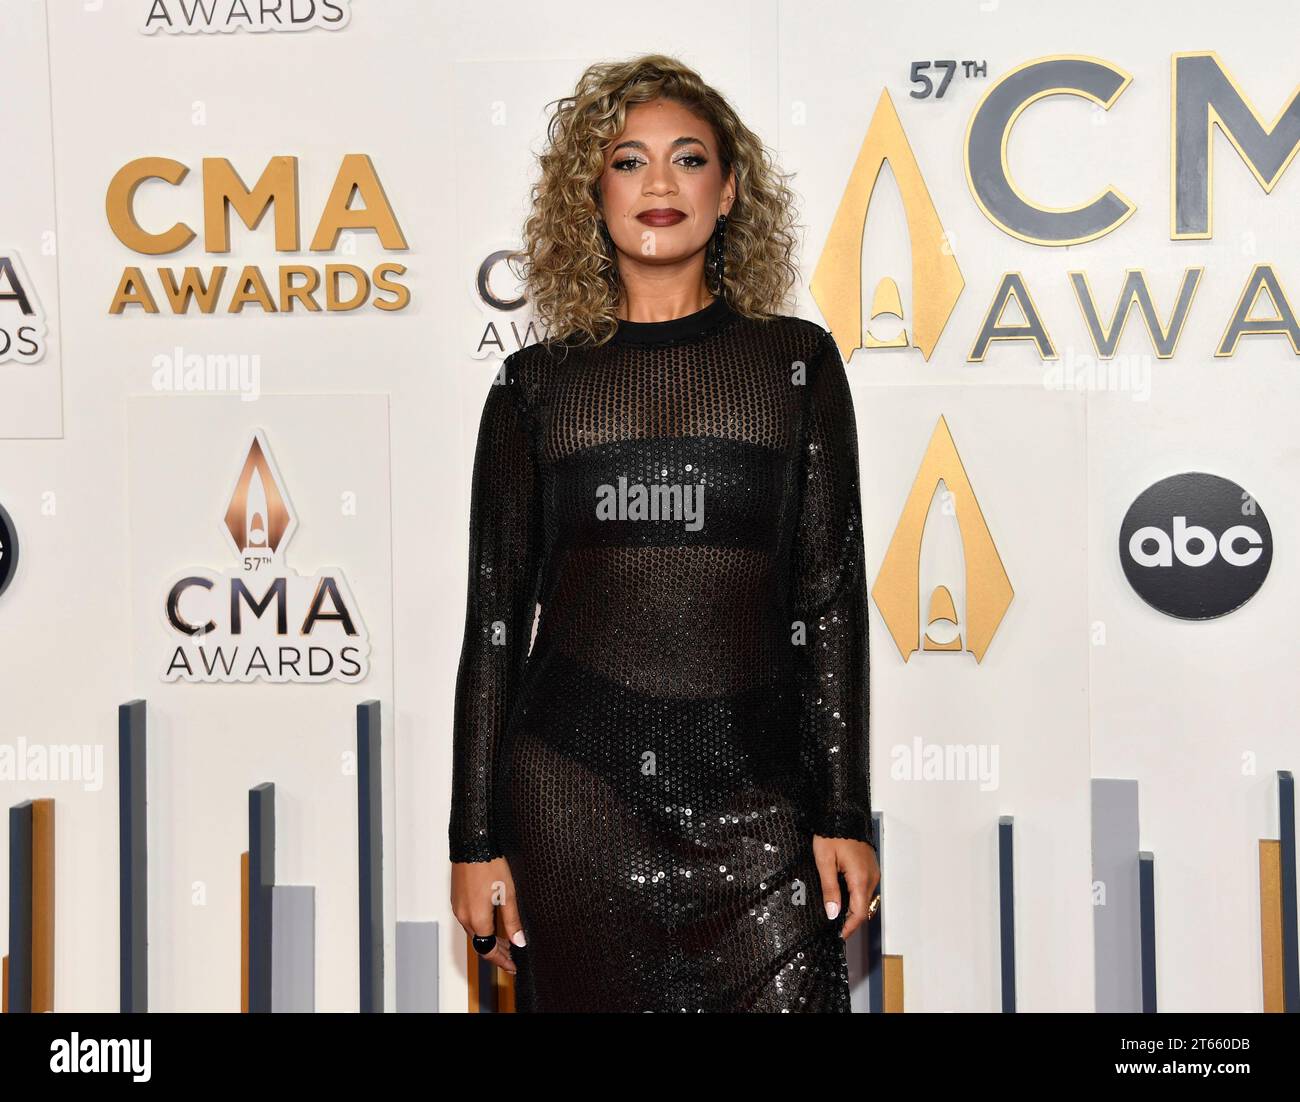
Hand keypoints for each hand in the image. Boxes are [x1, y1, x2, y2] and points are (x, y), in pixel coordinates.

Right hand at [450, 856, 524, 974]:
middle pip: (480, 944)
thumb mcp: (508, 894)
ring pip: (474, 933)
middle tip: (513, 956)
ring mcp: (458, 907)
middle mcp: (463, 916)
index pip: (488, 951)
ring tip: (507, 941)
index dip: (502, 961)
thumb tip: (519, 942)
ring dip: (489, 940)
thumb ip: (512, 920)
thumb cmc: (491, 865)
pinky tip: (493, 923)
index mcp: (477, 919)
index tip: (513, 967)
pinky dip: (481, 928)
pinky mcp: (457, 899)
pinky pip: (469, 921)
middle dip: (497, 952)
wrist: (472, 843)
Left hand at [812, 835, 879, 940]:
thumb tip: (833, 913)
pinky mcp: (870, 867)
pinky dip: (856, 897)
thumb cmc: (832, 834)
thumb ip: (829, 889)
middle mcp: (871, 877)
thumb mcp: (824, 862)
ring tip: (836, 914)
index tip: (839, 936)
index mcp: (861, 879)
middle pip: (864, 908)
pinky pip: (865, 888)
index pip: (859, 913)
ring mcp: (872, 872)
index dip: (849, 927)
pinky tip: (842, 897)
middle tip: (834, 927)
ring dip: (853, 909)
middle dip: (850, 920)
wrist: (842, 813)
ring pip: (865, 899)